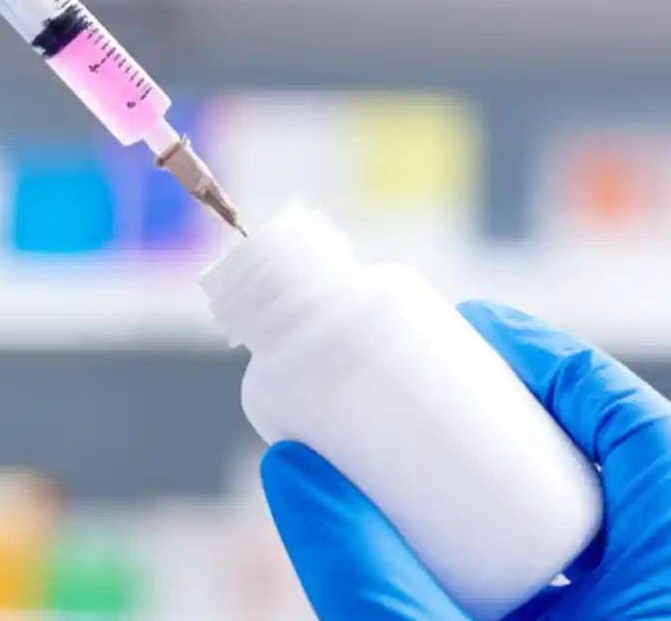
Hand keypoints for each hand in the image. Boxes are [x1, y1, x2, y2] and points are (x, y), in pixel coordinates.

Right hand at [261, 300, 670, 619]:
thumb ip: (364, 577)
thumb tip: (291, 467)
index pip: (642, 430)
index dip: (558, 362)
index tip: (472, 331)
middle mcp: (659, 588)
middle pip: (608, 466)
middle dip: (509, 411)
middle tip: (426, 386)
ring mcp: (628, 618)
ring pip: (573, 525)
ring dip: (496, 473)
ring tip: (418, 446)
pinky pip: (554, 578)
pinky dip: (495, 539)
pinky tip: (435, 533)